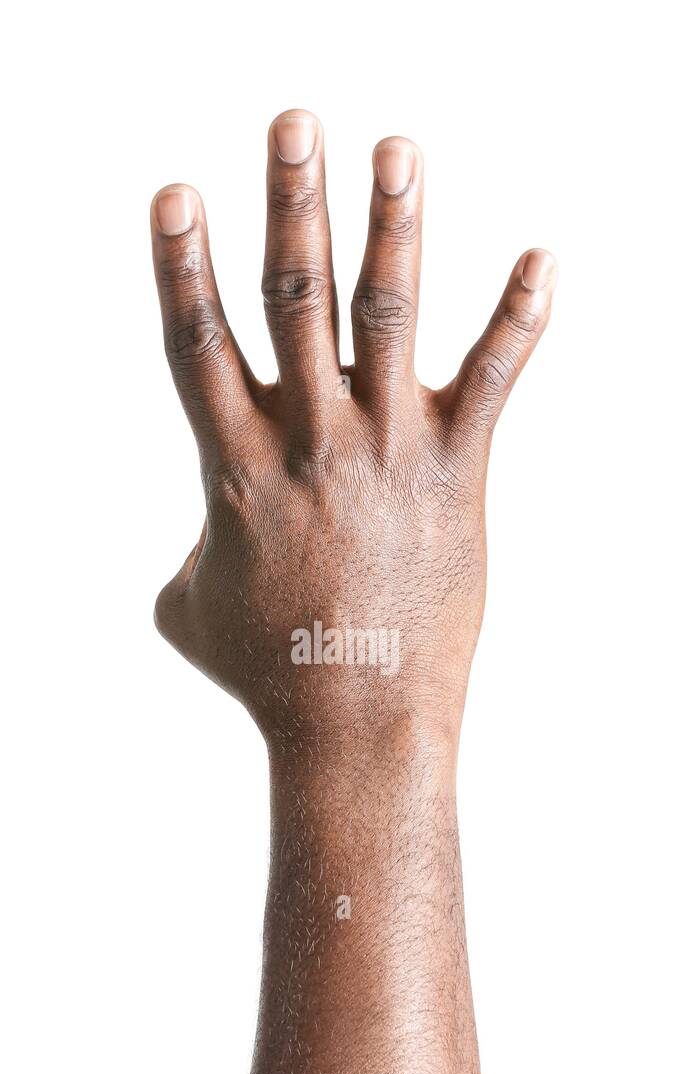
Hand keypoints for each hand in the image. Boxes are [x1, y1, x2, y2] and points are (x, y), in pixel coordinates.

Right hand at [151, 109, 555, 752]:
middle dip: (290, 203)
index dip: (182, 264)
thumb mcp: (191, 611)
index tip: (177, 193)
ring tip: (398, 148)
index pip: (196, 342)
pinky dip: (521, 316)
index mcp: (235, 464)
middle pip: (293, 299)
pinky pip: (493, 378)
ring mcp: (384, 450)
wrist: (355, 721)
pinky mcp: (455, 470)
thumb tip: (186, 562)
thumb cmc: (268, 673)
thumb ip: (184, 561)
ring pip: (386, 315)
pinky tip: (546, 256)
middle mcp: (308, 439)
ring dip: (394, 224)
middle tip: (293, 124)